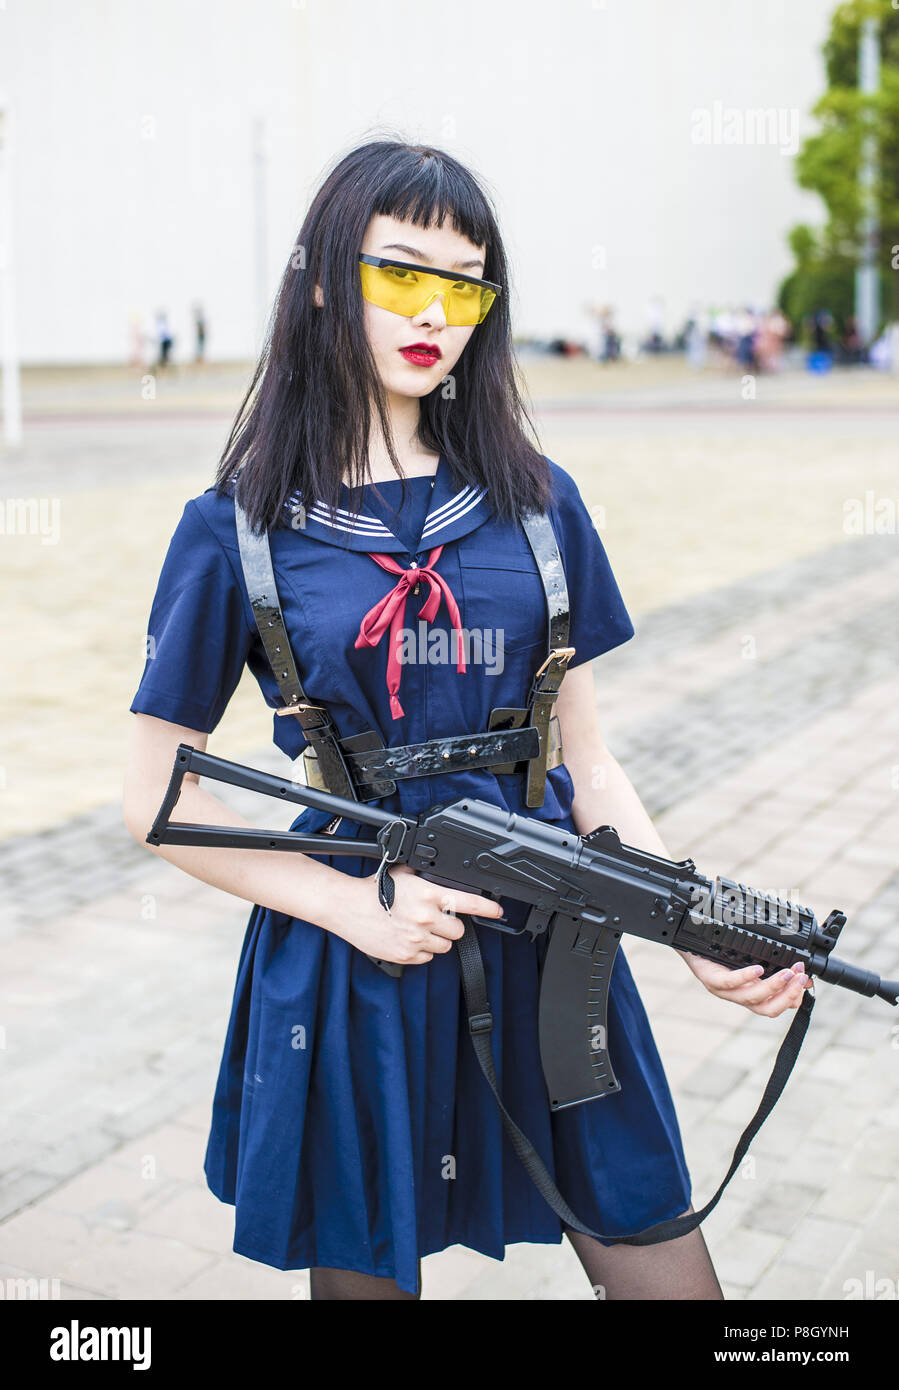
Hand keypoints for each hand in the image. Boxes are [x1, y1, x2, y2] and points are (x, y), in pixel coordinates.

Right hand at [338, 863, 504, 965]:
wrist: (347, 906)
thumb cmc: (373, 889)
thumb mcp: (405, 874)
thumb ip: (427, 878)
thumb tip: (442, 878)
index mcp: (429, 895)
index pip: (469, 904)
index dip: (488, 909)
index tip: (498, 912)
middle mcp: (426, 918)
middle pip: (458, 930)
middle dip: (450, 925)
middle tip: (435, 919)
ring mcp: (417, 939)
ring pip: (444, 946)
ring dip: (436, 939)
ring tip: (417, 928)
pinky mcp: (406, 955)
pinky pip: (426, 958)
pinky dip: (421, 951)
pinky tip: (407, 938)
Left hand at [680, 952, 813, 1016]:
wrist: (692, 943)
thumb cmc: (722, 953)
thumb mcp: (755, 963)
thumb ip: (778, 972)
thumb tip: (805, 978)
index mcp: (750, 994)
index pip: (776, 1007)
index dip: (793, 998)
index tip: (805, 981)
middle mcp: (738, 996)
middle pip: (767, 1009)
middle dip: (788, 995)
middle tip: (800, 978)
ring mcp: (724, 990)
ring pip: (752, 998)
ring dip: (774, 987)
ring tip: (787, 973)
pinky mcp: (711, 979)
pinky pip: (729, 983)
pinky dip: (746, 977)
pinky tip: (758, 969)